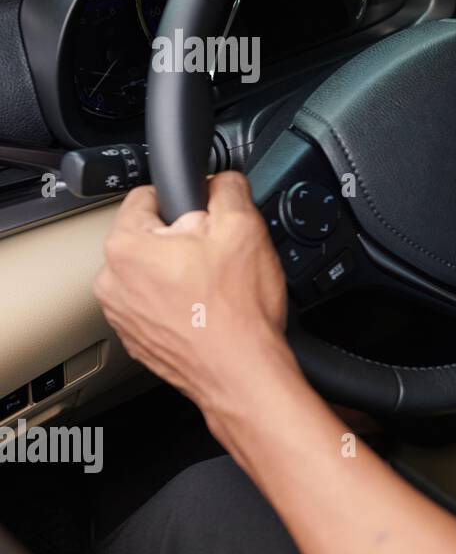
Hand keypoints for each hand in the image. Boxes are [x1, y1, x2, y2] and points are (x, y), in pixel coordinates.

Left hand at [94, 172, 293, 422]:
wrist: (242, 373)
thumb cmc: (238, 312)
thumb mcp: (245, 226)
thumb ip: (228, 188)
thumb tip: (221, 180)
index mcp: (127, 246)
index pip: (147, 195)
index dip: (186, 201)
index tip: (207, 219)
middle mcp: (112, 281)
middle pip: (150, 237)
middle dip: (184, 241)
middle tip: (218, 259)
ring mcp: (122, 315)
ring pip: (152, 273)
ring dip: (179, 274)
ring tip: (215, 290)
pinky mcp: (137, 339)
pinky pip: (155, 306)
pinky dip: (178, 305)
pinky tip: (207, 312)